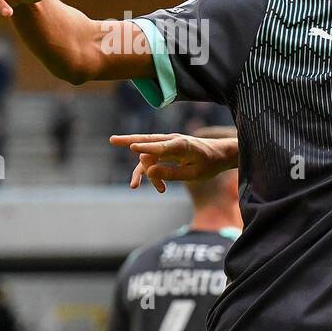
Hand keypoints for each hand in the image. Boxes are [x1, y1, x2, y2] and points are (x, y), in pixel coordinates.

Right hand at [109, 132, 235, 192]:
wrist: (219, 155)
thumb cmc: (209, 164)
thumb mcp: (195, 174)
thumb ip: (172, 174)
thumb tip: (149, 172)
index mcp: (182, 145)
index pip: (161, 146)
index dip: (147, 148)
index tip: (133, 148)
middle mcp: (172, 141)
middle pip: (147, 141)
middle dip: (129, 141)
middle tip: (112, 140)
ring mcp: (167, 145)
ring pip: (147, 156)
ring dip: (143, 173)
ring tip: (133, 187)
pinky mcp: (165, 151)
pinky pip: (151, 161)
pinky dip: (151, 175)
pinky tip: (160, 190)